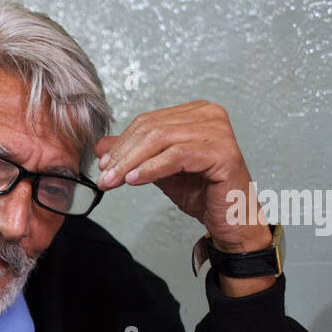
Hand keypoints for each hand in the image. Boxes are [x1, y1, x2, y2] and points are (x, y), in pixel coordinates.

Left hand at [93, 101, 270, 252]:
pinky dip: (151, 168)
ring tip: (114, 180)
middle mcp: (209, 115)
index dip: (121, 142)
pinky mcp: (223, 152)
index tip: (103, 163)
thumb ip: (134, 154)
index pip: (148, 122)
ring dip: (132, 162)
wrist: (229, 218)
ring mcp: (219, 131)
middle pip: (152, 129)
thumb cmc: (201, 192)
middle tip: (105, 176)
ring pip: (161, 139)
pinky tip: (134, 179)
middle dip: (122, 154)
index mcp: (195, 112)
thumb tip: (101, 147)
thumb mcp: (158, 169)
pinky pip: (177, 156)